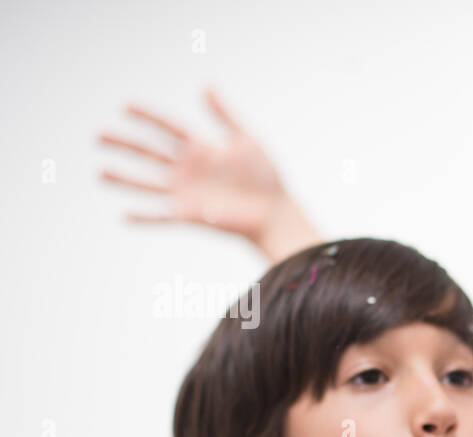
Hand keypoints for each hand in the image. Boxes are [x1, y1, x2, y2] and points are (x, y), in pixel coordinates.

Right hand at [98, 89, 317, 257]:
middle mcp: (188, 170)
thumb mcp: (246, 140)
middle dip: (124, 144)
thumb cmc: (266, 177)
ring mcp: (187, 193)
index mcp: (200, 149)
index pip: (167, 128)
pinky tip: (125, 216)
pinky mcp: (190, 215)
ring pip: (148, 184)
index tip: (125, 106)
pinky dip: (145, 217)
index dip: (148, 117)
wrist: (276, 213)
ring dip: (125, 179)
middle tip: (98, 136)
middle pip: (149, 153)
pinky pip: (162, 216)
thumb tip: (206, 86)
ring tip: (100, 172)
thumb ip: (225, 115)